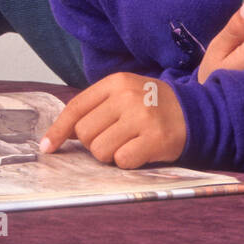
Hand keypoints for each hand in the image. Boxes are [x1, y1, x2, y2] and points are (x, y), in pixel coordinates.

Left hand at [39, 73, 185, 168]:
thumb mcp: (124, 95)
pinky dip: (128, 161)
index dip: (58, 130)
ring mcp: (141, 117)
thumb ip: (95, 109)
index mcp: (116, 82)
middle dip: (94, 143)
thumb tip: (60, 134)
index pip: (76, 108)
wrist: (195, 113)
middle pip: (85, 133)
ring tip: (129, 143)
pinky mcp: (154, 139)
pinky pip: (122, 161)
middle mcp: (127, 96)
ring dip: (111, 154)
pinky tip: (141, 150)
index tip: (47, 147)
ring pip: (100, 151)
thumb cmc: (152, 106)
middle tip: (114, 138)